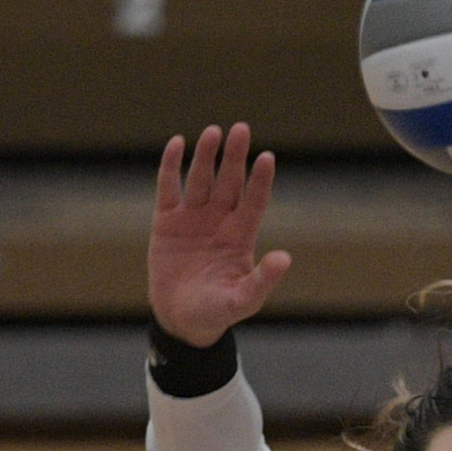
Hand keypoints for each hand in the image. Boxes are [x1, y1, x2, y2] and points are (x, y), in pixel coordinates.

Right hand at [148, 123, 291, 346]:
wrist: (181, 321)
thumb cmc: (217, 312)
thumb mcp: (243, 300)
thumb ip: (263, 280)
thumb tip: (285, 258)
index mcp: (240, 235)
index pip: (254, 200)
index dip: (260, 180)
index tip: (267, 157)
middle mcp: (219, 220)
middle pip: (229, 181)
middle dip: (235, 156)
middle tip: (241, 129)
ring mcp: (193, 218)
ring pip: (201, 179)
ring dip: (206, 156)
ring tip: (213, 132)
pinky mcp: (166, 221)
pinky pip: (168, 188)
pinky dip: (171, 166)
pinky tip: (177, 143)